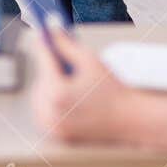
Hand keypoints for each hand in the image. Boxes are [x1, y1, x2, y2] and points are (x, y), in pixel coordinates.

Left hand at [29, 24, 139, 144]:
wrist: (127, 120)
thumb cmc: (112, 90)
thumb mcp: (90, 61)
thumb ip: (67, 45)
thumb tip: (51, 33)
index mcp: (58, 93)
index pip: (44, 61)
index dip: (44, 45)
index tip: (41, 33)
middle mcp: (50, 112)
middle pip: (40, 79)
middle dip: (50, 68)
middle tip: (62, 58)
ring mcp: (51, 125)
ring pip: (39, 95)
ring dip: (49, 84)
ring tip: (69, 81)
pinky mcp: (55, 133)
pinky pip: (43, 111)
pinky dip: (50, 101)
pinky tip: (66, 96)